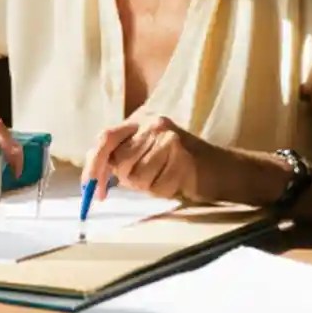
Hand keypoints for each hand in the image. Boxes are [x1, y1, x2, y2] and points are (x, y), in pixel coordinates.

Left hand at [81, 115, 210, 200]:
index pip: (106, 138)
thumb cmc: (178, 164)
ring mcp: (169, 139)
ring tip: (165, 176)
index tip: (89, 187)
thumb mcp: (147, 151)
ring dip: (147, 186)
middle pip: (120, 162)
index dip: (93, 164)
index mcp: (141, 120)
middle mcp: (154, 124)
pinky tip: (176, 181)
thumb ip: (121, 156)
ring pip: (136, 178)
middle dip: (127, 179)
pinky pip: (156, 188)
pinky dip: (163, 192)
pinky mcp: (182, 158)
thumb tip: (92, 177)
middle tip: (147, 178)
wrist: (222, 168)